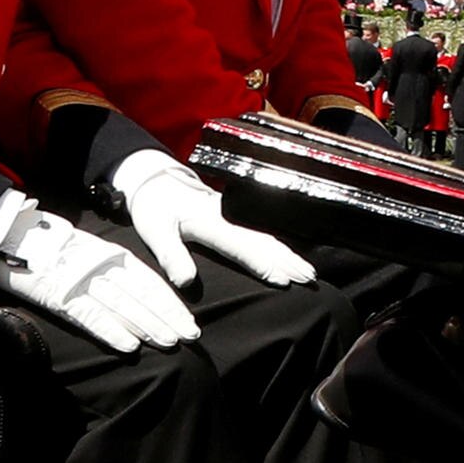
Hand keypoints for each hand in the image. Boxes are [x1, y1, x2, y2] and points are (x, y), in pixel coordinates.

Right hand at [0, 194, 201, 354]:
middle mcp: (100, 267)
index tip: (189, 321)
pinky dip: (110, 330)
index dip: (170, 303)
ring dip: (147, 325)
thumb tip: (139, 297)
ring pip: (121, 306)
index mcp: (110, 254)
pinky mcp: (58, 294)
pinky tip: (129, 345)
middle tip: (190, 336)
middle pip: (141, 295)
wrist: (9, 234)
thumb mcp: (89, 252)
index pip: (149, 282)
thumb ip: (112, 272)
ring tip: (168, 342)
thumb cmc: (50, 246)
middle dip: (168, 317)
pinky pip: (89, 315)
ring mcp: (80, 280)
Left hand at [107, 146, 317, 288]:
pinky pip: (261, 232)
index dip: (263, 264)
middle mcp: (228, 217)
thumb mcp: (155, 231)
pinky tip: (288, 256)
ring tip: (307, 272)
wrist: (156, 180)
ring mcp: (234, 215)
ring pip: (266, 236)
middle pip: (264, 241)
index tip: (283, 280)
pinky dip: (278, 246)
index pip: (242, 246)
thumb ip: (171, 256)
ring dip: (288, 255)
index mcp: (211, 221)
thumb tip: (187, 282)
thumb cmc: (154, 207)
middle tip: (309, 278)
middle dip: (288, 260)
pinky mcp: (234, 216)